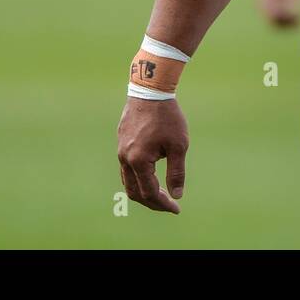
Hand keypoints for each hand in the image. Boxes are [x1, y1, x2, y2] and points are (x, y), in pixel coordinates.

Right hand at [117, 97, 188, 212]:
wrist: (150, 90)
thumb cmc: (167, 117)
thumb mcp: (179, 145)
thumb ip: (176, 173)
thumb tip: (176, 196)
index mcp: (139, 161)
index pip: (149, 193)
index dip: (163, 204)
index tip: (176, 208)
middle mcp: (125, 158)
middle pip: (134, 192)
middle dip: (152, 202)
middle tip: (169, 205)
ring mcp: (121, 150)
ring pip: (128, 181)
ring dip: (143, 191)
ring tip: (161, 194)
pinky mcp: (121, 142)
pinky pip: (126, 168)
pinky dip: (138, 178)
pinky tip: (152, 175)